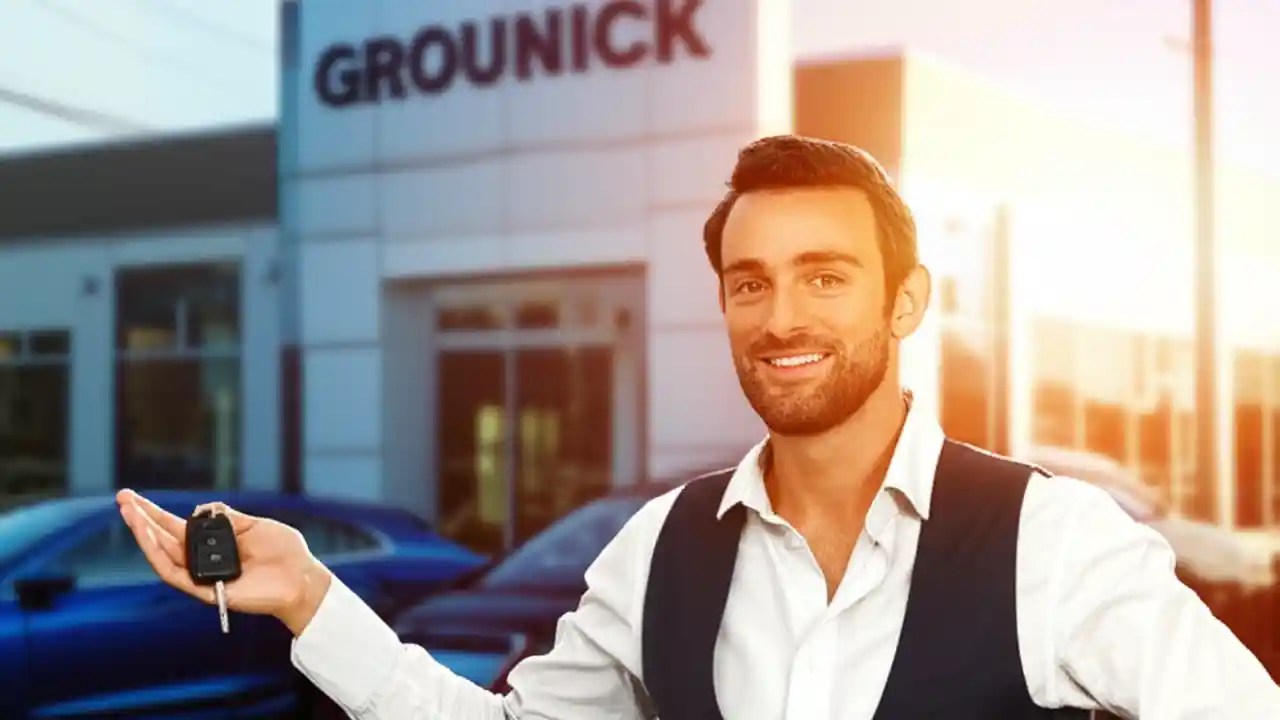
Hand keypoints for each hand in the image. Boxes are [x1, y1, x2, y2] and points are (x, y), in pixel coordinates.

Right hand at [117, 488, 332, 635]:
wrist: (301, 578)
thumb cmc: (283, 552)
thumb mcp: (255, 525)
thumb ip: (227, 518)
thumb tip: (201, 508)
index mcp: (213, 543)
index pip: (175, 526)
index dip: (153, 513)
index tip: (132, 498)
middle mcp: (202, 560)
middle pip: (162, 539)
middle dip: (140, 520)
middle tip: (122, 499)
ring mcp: (201, 576)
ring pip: (162, 556)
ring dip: (144, 535)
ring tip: (130, 514)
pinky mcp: (205, 591)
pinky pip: (175, 574)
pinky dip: (159, 557)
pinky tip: (148, 538)